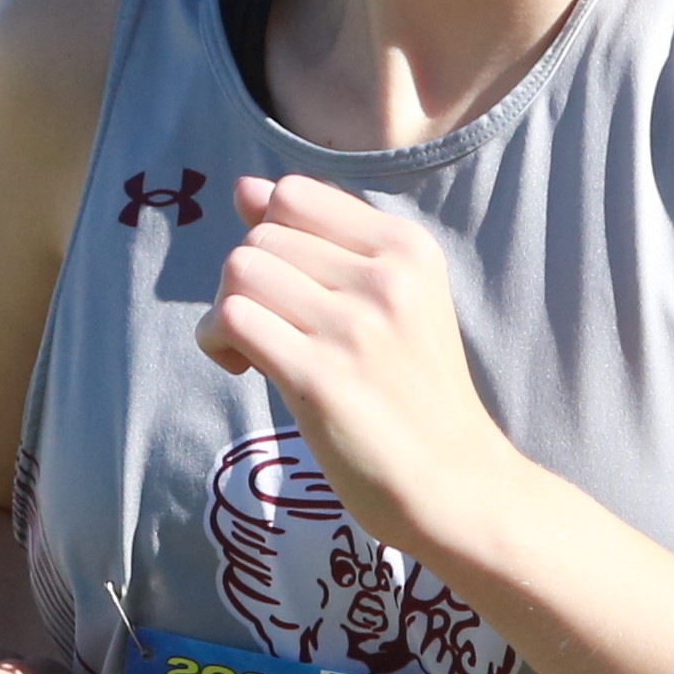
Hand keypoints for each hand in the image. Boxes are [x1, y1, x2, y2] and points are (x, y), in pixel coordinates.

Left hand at [196, 174, 530, 579]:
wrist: (455, 484)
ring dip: (227, 310)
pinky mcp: (322, 380)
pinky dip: (217, 341)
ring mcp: (355, 329)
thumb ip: (321, 242)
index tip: (287, 287)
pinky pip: (232, 321)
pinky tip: (243, 369)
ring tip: (254, 350)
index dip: (269, 234)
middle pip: (262, 235)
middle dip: (248, 280)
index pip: (294, 194)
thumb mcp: (394, 301)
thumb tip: (245, 189)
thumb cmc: (414, 395)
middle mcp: (386, 279)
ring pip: (241, 270)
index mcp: (407, 248)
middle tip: (271, 332)